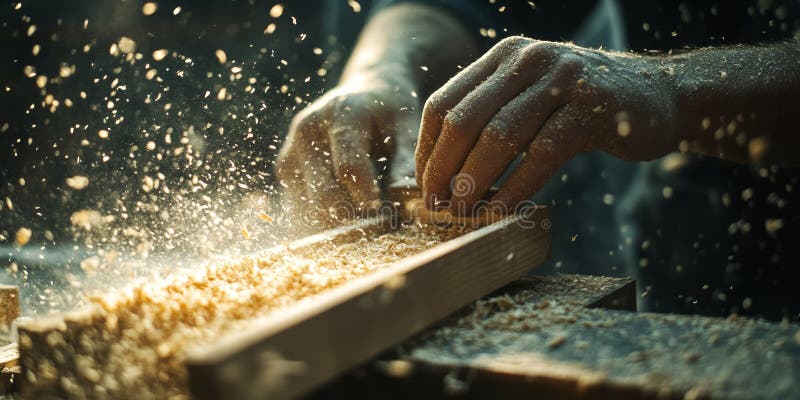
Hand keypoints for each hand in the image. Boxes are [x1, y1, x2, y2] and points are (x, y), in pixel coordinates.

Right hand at [276, 73, 418, 221]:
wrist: (360, 95)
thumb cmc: (388, 112)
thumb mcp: (406, 126)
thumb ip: (406, 161)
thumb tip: (410, 197)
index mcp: (340, 115)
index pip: (348, 166)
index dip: (365, 195)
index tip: (381, 213)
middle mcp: (307, 132)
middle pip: (322, 193)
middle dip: (351, 215)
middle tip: (377, 223)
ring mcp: (292, 151)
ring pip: (309, 207)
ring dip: (337, 219)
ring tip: (364, 212)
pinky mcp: (286, 169)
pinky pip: (302, 207)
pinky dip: (325, 216)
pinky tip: (347, 206)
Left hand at [416, 37, 680, 213]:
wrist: (658, 97)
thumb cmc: (583, 109)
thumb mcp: (533, 99)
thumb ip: (493, 118)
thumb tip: (443, 172)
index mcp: (504, 57)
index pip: (444, 103)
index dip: (428, 150)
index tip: (424, 187)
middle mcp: (527, 59)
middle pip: (464, 119)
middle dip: (443, 169)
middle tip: (437, 207)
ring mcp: (561, 79)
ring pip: (499, 136)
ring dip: (474, 181)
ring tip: (463, 213)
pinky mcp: (591, 107)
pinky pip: (541, 154)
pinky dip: (516, 187)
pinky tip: (503, 211)